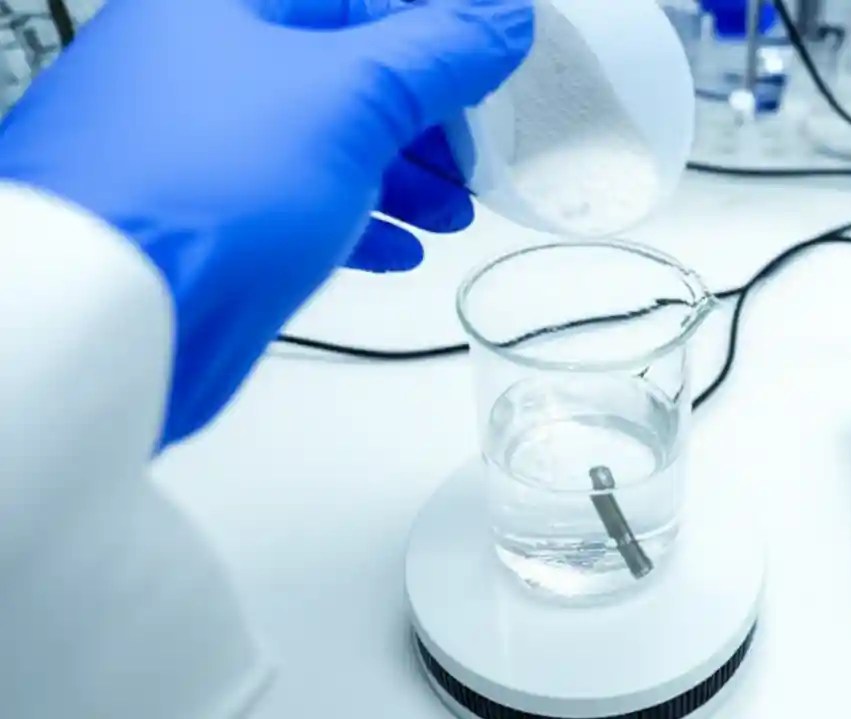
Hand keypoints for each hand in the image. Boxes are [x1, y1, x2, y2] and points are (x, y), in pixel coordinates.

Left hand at [0, 0, 531, 444]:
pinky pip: (290, 203)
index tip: (487, 82)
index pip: (360, 4)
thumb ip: (438, 53)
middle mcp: (196, 62)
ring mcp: (191, 142)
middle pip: (342, 75)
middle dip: (422, 126)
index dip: (437, 44)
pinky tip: (395, 251)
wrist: (109, 314)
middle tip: (470, 165)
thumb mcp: (353, 97)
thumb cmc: (202, 188)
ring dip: (399, 180)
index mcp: (223, 4)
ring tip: (450, 217)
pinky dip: (352, 221)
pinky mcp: (195, 215)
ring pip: (320, 144)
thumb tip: (499, 21)